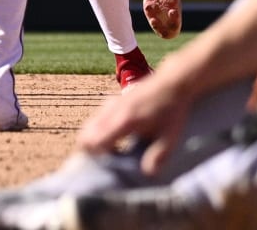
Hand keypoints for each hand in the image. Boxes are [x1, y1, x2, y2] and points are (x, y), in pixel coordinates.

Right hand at [76, 72, 193, 175]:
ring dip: (92, 140)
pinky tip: (113, 137)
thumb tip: (147, 174)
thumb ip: (159, 155)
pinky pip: (96, 118)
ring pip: (88, 126)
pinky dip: (97, 130)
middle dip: (89, 151)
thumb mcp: (170, 136)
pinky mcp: (113, 101)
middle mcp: (113, 112)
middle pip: (84, 135)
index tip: (106, 167)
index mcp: (124, 121)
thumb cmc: (172, 110)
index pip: (94, 141)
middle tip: (104, 162)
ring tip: (108, 152)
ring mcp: (111, 104)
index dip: (95, 157)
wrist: (172, 82)